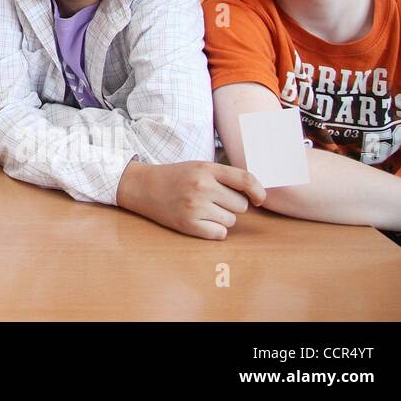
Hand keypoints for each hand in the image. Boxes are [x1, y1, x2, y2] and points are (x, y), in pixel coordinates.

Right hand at [117, 160, 265, 239]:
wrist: (142, 186)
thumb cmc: (175, 177)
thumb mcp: (199, 167)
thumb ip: (225, 176)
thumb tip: (256, 193)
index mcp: (206, 169)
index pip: (246, 180)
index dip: (258, 191)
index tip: (258, 199)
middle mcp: (202, 187)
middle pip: (241, 205)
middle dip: (231, 205)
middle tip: (213, 201)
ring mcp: (195, 206)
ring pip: (231, 221)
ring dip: (222, 218)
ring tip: (203, 209)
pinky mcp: (188, 224)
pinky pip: (220, 234)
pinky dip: (214, 230)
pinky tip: (200, 221)